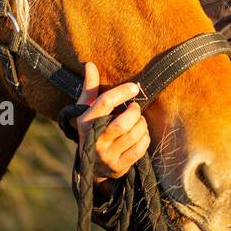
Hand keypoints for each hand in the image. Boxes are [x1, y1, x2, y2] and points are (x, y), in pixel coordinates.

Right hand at [73, 61, 150, 184]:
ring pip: (133, 136)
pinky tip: (142, 134)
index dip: (122, 92)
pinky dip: (145, 139)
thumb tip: (90, 64)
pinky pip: (139, 150)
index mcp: (85, 123)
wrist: (92, 165)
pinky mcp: (118, 167)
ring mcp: (106, 156)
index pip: (104, 103)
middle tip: (136, 108)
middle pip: (122, 123)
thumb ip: (90, 87)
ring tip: (139, 121)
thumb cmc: (92, 128)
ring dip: (142, 125)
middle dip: (135, 112)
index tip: (134, 88)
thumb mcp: (87, 109)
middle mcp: (94, 141)